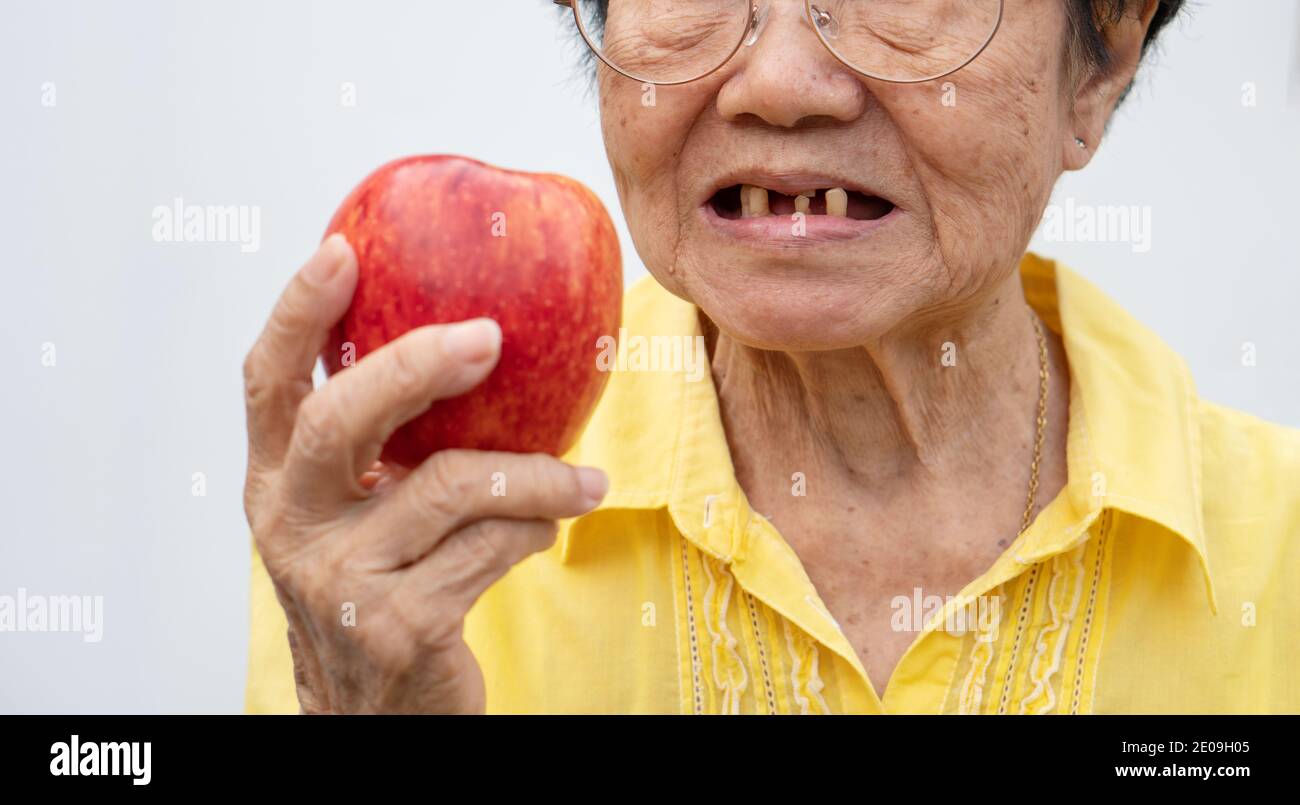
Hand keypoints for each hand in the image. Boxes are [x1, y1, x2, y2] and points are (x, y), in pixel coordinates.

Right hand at [242, 235, 607, 712]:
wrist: (378, 715)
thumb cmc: (384, 587)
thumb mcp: (364, 515)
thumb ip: (391, 447)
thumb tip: (486, 337)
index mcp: (277, 482)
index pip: (266, 382)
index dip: (297, 312)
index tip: (342, 249)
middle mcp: (291, 524)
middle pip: (342, 418)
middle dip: (418, 366)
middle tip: (490, 336)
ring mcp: (341, 579)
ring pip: (450, 486)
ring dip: (535, 474)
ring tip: (584, 479)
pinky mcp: (400, 625)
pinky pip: (492, 546)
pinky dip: (536, 528)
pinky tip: (551, 528)